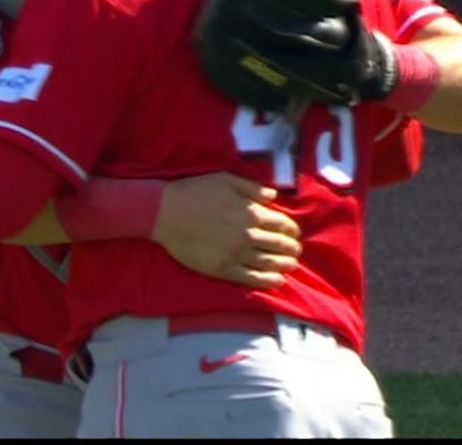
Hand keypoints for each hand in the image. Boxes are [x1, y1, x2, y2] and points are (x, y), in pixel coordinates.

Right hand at [150, 173, 301, 289]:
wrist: (165, 212)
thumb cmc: (195, 192)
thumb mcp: (226, 180)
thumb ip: (252, 188)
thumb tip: (274, 195)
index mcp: (251, 212)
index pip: (281, 223)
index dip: (292, 229)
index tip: (294, 233)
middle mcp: (248, 235)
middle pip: (279, 245)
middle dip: (292, 248)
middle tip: (296, 251)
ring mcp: (236, 254)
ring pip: (269, 263)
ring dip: (285, 265)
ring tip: (291, 266)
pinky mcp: (223, 269)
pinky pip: (251, 278)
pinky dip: (268, 281)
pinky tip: (277, 281)